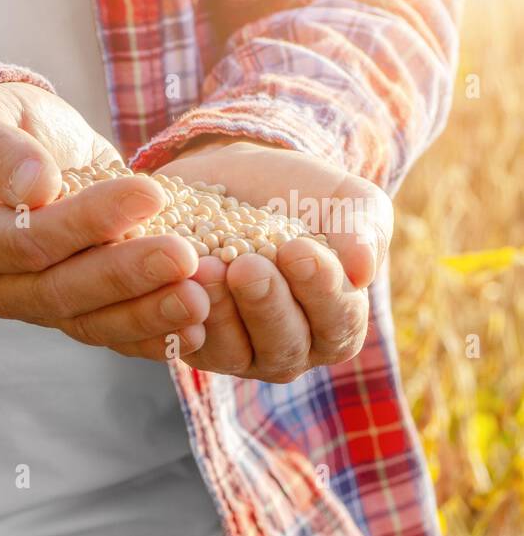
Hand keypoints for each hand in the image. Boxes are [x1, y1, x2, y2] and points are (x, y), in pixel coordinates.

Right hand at [0, 83, 210, 357]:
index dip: (86, 222)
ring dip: (148, 315)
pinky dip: (156, 335)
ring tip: (201, 299)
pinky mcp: (77, 315)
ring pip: (91, 323)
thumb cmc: (2, 126)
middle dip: (126, 277)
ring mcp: (37, 307)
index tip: (148, 193)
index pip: (26, 241)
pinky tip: (198, 330)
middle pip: (60, 292)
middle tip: (185, 258)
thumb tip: (34, 188)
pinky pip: (114, 334)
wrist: (31, 150)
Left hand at [153, 139, 390, 381]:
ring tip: (206, 270)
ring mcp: (237, 354)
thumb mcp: (342, 200)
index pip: (339, 321)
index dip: (321, 290)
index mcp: (337, 323)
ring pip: (231, 353)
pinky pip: (185, 345)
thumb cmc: (301, 198)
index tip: (298, 249)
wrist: (234, 182)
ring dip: (219, 313)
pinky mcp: (192, 345)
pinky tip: (173, 287)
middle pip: (284, 346)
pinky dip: (178, 319)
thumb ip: (361, 228)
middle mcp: (289, 349)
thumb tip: (362, 269)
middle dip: (265, 305)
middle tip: (246, 266)